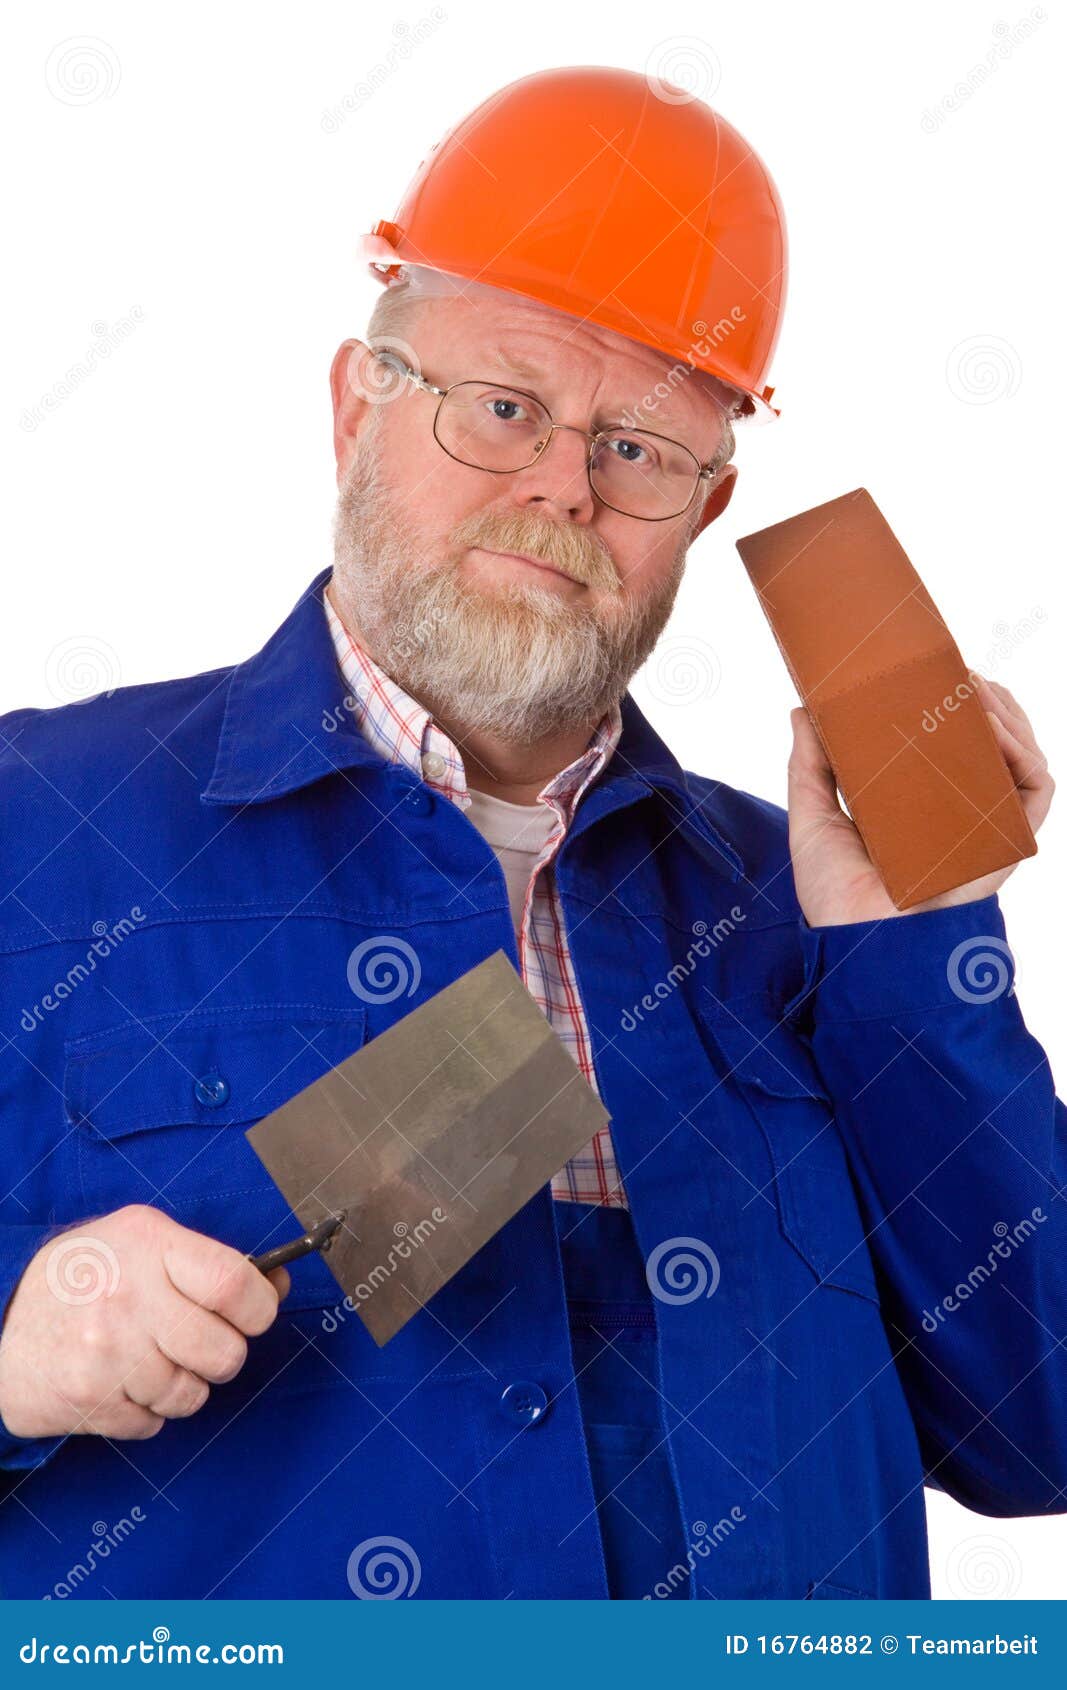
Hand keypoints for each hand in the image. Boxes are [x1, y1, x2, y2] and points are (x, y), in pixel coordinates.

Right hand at [0, 1205, 288, 1440]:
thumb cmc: (82, 1278)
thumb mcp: (139, 1240)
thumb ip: (207, 1260)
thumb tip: (277, 1284)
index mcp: (148, 1245)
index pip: (233, 1284)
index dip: (259, 1306)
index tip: (254, 1312)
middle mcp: (128, 1298)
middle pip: (224, 1352)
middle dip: (222, 1354)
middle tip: (198, 1342)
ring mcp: (107, 1354)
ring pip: (192, 1395)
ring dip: (182, 1384)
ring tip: (149, 1358)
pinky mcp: (91, 1401)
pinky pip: (155, 1423)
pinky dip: (147, 1410)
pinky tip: (122, 1380)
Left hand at [787, 673, 1054, 926]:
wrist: (856, 945)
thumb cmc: (836, 899)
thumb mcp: (814, 818)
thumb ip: (809, 766)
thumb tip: (802, 709)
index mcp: (921, 809)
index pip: (950, 748)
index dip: (954, 707)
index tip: (935, 671)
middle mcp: (960, 818)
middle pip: (992, 747)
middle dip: (985, 701)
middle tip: (958, 672)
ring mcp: (986, 831)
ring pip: (1018, 760)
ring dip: (1006, 715)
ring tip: (976, 686)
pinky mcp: (1004, 847)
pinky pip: (1033, 791)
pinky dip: (1023, 753)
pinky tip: (993, 724)